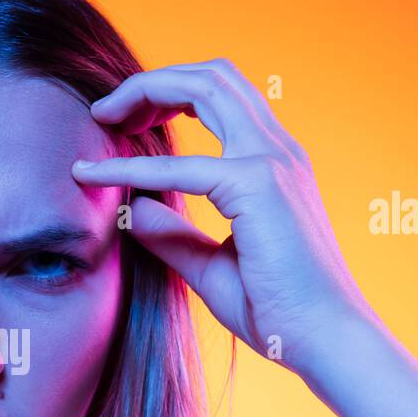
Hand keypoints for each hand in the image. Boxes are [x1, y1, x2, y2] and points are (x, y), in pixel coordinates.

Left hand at [72, 58, 373, 377]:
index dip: (167, 96)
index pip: (222, 97)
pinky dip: (129, 166)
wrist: (326, 341)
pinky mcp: (257, 186)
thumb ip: (174, 236)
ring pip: (204, 87)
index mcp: (275, 163)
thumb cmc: (280, 311)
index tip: (121, 123)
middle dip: (152, 81)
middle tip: (104, 112)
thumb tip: (134, 208)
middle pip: (212, 75)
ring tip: (100, 116)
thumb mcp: (213, 266)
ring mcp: (272, 161)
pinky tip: (91, 174)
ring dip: (145, 92)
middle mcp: (278, 150)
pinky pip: (179, 167)